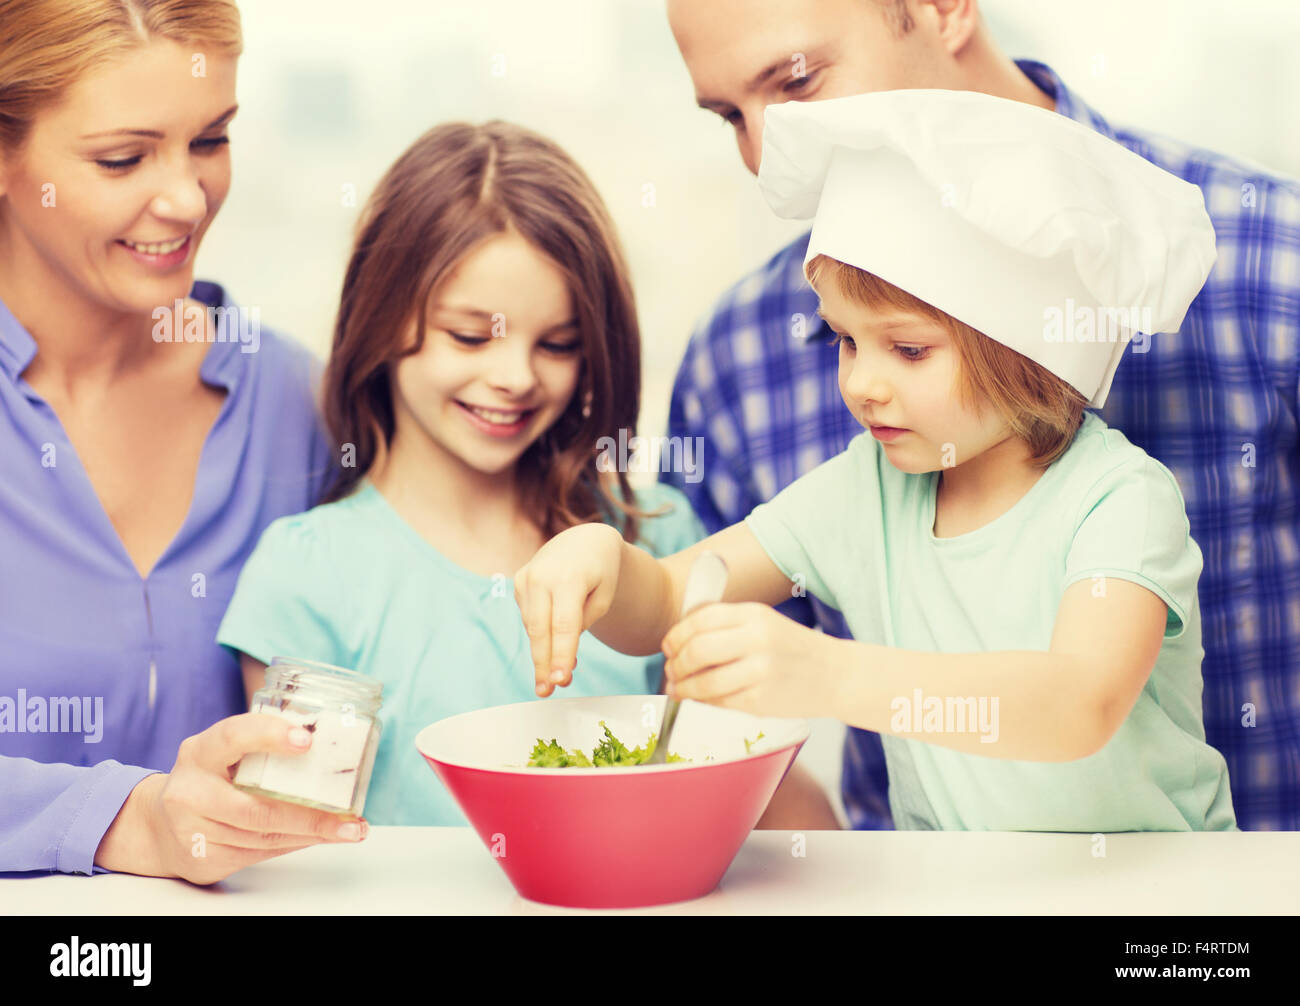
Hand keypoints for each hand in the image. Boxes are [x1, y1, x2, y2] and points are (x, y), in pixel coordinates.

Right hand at [94, 713, 368, 883]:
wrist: (159, 826)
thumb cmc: (210, 780)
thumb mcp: (225, 754)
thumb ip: (263, 748)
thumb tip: (330, 750)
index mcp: (200, 752)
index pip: (233, 736)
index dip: (269, 735)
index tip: (306, 739)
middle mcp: (190, 790)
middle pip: (256, 808)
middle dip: (309, 814)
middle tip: (350, 816)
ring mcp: (191, 829)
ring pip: (263, 835)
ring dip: (310, 833)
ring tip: (348, 829)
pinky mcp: (202, 859)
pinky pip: (258, 853)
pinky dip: (293, 844)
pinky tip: (317, 837)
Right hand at [515, 522, 624, 695]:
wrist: (585, 541)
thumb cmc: (601, 572)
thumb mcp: (605, 596)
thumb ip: (583, 623)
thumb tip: (560, 655)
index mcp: (569, 577)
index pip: (564, 625)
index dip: (561, 655)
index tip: (560, 680)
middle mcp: (542, 575)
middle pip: (540, 630)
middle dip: (543, 663)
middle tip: (547, 691)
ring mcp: (526, 577)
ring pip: (532, 626)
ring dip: (542, 653)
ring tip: (555, 676)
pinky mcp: (519, 581)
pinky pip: (529, 617)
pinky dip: (540, 633)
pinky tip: (552, 642)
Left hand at [661, 602, 842, 718]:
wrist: (835, 675)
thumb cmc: (791, 648)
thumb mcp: (763, 622)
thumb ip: (725, 626)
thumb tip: (678, 641)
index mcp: (754, 614)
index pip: (700, 620)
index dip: (676, 635)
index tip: (667, 646)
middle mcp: (757, 639)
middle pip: (697, 650)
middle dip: (675, 663)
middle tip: (670, 670)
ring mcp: (760, 672)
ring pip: (703, 681)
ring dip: (682, 687)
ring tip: (677, 688)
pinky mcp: (761, 701)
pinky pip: (718, 702)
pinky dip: (702, 700)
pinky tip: (699, 698)